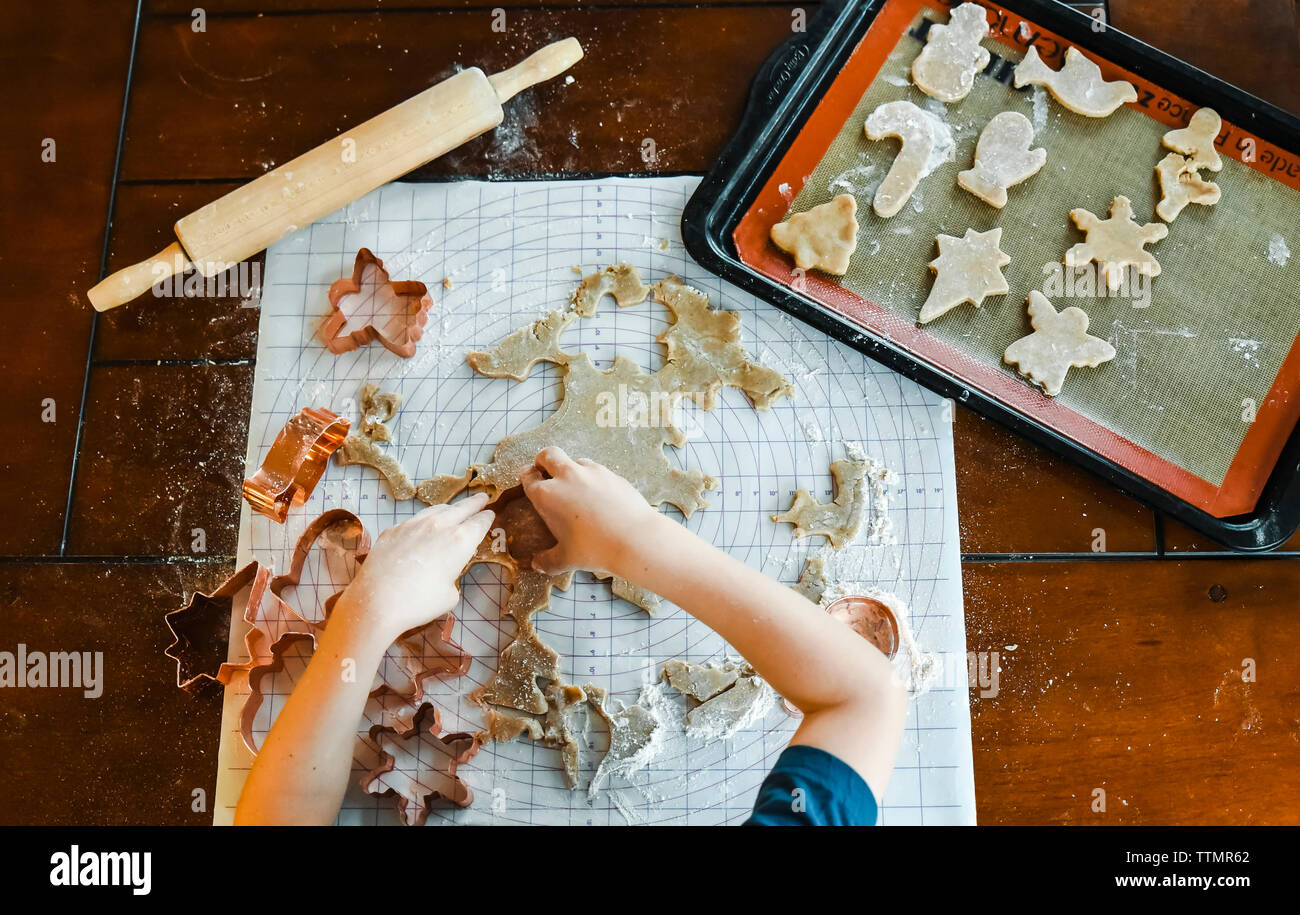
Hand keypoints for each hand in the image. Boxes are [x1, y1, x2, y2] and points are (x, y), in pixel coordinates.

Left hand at [335, 492, 493, 639]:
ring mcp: (413, 524)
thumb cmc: (420, 603)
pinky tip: (422, 527)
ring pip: (436, 510)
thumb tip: (443, 571)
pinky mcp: (393, 529)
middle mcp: (439, 526)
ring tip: (453, 509)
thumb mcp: (450, 595)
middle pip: (462, 508)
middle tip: (482, 497)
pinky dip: (424, 521)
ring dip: (449, 508)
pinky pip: (414, 520)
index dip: (487, 518)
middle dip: (474, 503)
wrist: (377, 601)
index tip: (490, 514)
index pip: (480, 523)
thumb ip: (452, 575)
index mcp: (460, 540)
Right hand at [520, 446, 657, 575]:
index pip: (529, 477)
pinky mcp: (612, 474)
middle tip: (545, 471)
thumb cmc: (595, 549)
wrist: (634, 539)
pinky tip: (600, 496)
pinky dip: (593, 479)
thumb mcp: (566, 558)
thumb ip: (548, 560)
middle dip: (543, 461)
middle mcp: (567, 477)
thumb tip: (538, 565)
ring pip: (575, 460)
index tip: (528, 479)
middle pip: (548, 455)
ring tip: (576, 488)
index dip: (526, 477)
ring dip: (570, 469)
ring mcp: (592, 472)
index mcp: (547, 495)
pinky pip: (597, 471)